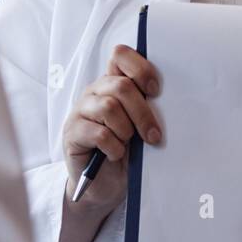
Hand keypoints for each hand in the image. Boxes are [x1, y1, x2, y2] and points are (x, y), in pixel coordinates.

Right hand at [60, 44, 162, 217]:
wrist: (106, 186)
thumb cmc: (128, 153)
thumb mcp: (141, 127)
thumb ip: (147, 109)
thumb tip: (169, 101)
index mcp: (113, 83)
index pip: (121, 56)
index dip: (140, 68)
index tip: (156, 91)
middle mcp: (95, 92)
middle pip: (120, 86)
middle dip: (142, 113)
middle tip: (153, 136)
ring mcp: (81, 111)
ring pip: (109, 107)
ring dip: (125, 131)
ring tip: (128, 145)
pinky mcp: (72, 132)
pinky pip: (98, 133)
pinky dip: (113, 146)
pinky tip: (114, 154)